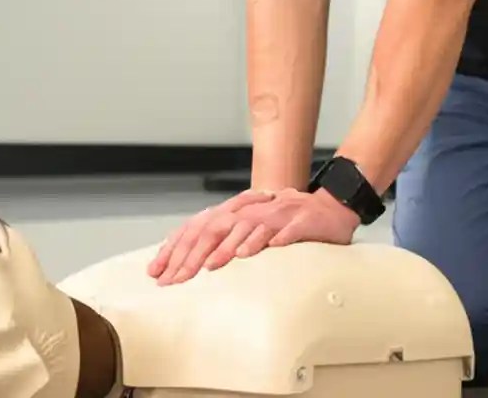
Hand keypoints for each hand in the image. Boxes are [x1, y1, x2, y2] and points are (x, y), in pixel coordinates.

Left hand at [146, 187, 360, 285]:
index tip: (157, 273)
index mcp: (235, 213)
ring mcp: (276, 213)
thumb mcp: (250, 231)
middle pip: (215, 228)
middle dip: (193, 255)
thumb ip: (223, 242)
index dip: (175, 249)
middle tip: (178, 278)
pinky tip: (253, 252)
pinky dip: (266, 240)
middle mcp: (250, 210)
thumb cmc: (286, 225)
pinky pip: (282, 230)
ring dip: (226, 247)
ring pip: (246, 227)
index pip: (197, 228)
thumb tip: (189, 264)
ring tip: (211, 265)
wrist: (329, 209)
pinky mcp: (300, 221)